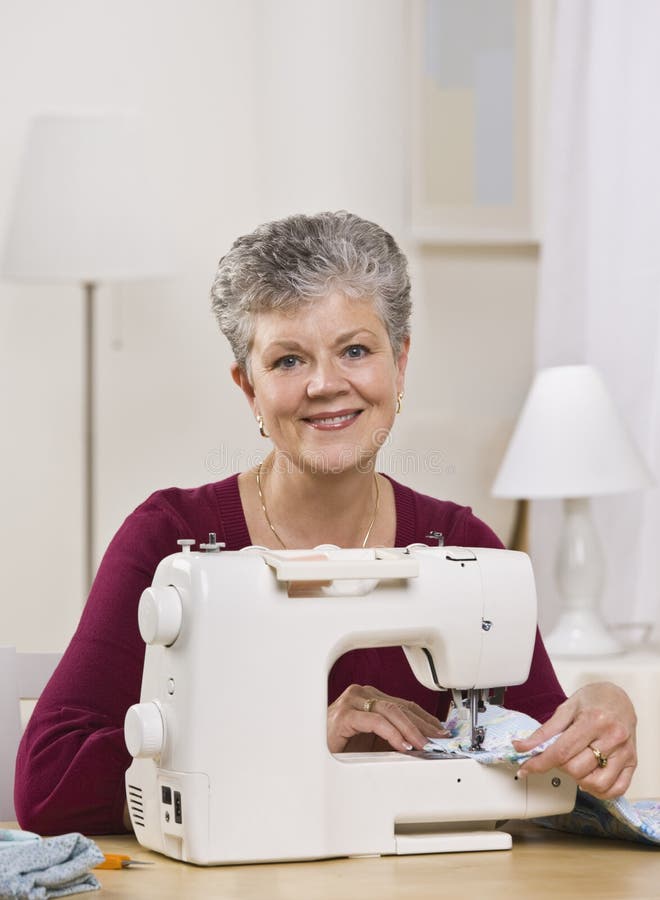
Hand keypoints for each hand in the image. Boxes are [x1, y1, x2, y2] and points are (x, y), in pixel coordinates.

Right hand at [327, 684, 448, 752]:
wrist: (316, 752)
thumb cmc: (343, 745)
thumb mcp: (376, 740)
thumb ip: (396, 735)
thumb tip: (424, 742)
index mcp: (371, 697)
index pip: (405, 705)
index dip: (425, 718)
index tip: (441, 730)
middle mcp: (362, 694)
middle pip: (400, 707)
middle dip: (422, 724)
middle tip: (438, 739)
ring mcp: (352, 702)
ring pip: (390, 711)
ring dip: (410, 729)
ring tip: (423, 744)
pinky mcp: (344, 715)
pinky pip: (374, 722)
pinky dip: (391, 733)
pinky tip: (402, 744)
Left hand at [512, 681, 636, 798]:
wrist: (618, 697)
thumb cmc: (593, 701)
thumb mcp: (566, 708)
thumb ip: (544, 731)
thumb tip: (522, 747)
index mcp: (594, 721)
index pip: (561, 751)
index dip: (540, 763)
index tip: (526, 768)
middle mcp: (612, 737)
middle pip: (576, 769)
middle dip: (560, 767)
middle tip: (559, 757)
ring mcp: (625, 752)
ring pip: (596, 783)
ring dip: (579, 780)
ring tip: (575, 767)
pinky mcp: (632, 762)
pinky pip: (617, 789)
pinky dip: (599, 791)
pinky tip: (590, 778)